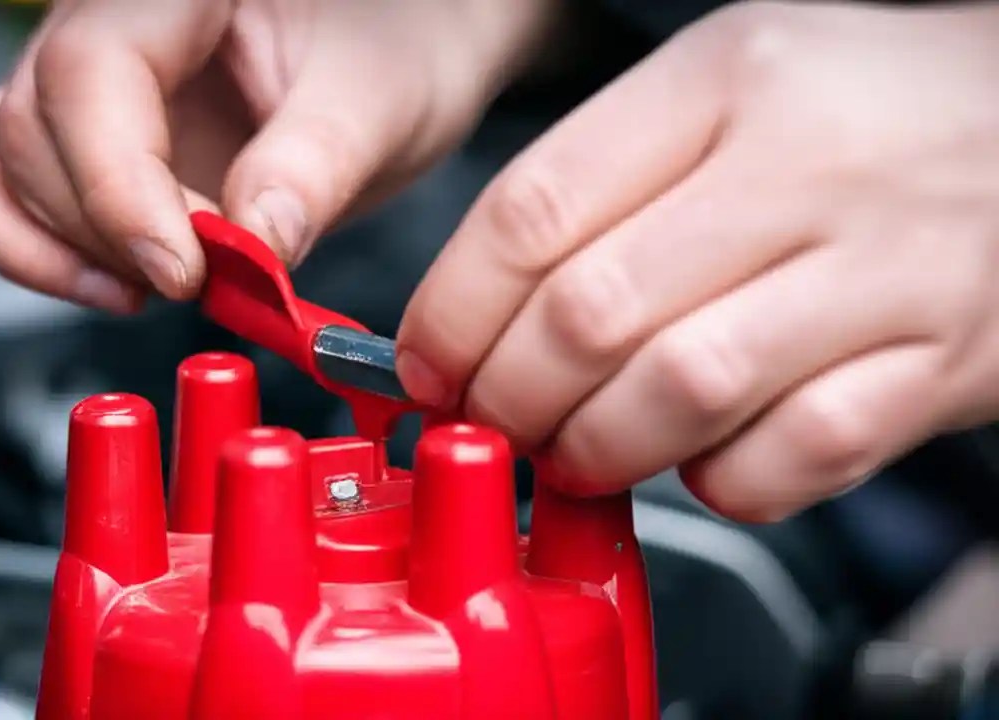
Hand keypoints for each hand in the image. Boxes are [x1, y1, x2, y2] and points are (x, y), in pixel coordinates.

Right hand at [0, 0, 553, 311]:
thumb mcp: (383, 101)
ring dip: (60, 249)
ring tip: (158, 285)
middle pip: (33, 128)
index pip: (91, 75)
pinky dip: (36, 249)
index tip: (181, 271)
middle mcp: (104, 16)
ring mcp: (82, 73)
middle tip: (206, 279)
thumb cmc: (399, 39)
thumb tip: (251, 247)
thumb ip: (313, 168)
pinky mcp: (86, 131)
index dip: (118, 188)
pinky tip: (117, 282)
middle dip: (108, 230)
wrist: (402, 38)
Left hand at [397, 1, 998, 521]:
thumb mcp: (726, 90)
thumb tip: (469, 318)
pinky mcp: (941, 363)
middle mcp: (804, 166)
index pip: (533, 209)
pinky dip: (724, 482)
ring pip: (685, 389)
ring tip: (575, 452)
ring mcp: (886, 269)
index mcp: (724, 80)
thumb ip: (601, 187)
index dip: (452, 310)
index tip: (425, 363)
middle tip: (494, 419)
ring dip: (599, 447)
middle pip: (591, 313)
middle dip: (508, 395)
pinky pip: (798, 455)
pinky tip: (701, 462)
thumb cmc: (858, 116)